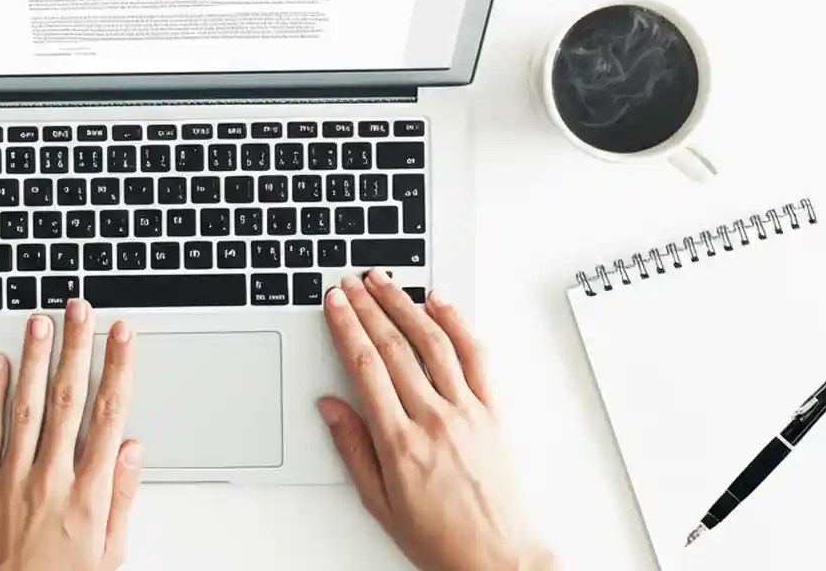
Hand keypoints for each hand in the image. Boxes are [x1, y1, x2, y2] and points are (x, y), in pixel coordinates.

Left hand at [0, 299, 139, 570]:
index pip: (110, 414)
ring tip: (40, 321)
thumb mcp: (109, 553)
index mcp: (89, 493)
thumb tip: (132, 449)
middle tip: (81, 310)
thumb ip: (121, 497)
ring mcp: (12, 482)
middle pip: (70, 399)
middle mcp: (52, 479)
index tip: (123, 335)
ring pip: (28, 407)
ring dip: (36, 359)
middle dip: (77, 348)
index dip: (119, 367)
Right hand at [318, 272, 553, 570]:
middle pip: (394, 347)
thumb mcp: (378, 501)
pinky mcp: (494, 410)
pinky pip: (476, 356)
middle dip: (368, 307)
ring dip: (405, 304)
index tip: (334, 304)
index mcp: (399, 443)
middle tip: (350, 282)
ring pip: (433, 342)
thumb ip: (352, 448)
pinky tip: (439, 303)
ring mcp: (468, 411)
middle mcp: (434, 420)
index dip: (346, 328)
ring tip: (385, 281)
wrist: (496, 557)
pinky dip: (457, 323)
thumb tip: (329, 405)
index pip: (365, 367)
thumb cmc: (438, 536)